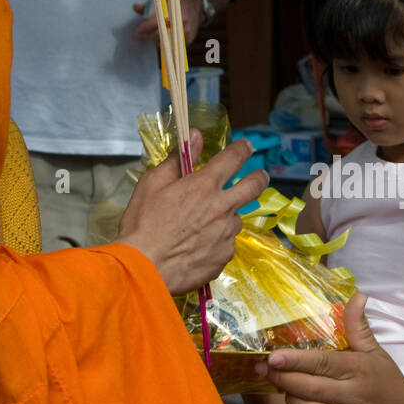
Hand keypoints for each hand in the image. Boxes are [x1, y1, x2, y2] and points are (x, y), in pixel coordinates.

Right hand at [112, 130, 267, 293]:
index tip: (247, 146)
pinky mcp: (224, 256)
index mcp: (204, 185)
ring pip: (236, 219)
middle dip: (259, 177)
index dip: (242, 149)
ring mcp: (226, 234)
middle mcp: (222, 207)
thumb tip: (195, 135)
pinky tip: (199, 247)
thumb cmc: (142, 224)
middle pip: (253, 187)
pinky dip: (218, 242)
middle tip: (260, 176)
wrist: (144, 268)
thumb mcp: (152, 184)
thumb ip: (177, 159)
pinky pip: (227, 244)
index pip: (233, 158)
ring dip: (227, 217)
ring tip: (204, 226)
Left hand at [131, 0, 203, 44]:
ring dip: (156, 40)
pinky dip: (166, 42)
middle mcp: (180, 23)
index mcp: (174, 11)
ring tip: (148, 36)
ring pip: (166, 42)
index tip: (135, 33)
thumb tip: (135, 7)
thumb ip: (149, 5)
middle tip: (138, 37)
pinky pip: (174, 45)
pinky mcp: (189, 40)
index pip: (156, 23)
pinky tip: (161, 38)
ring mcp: (186, 33)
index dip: (144, 29)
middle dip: (147, 37)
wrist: (198, 5)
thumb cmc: (178, 0)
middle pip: (159, 35)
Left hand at [255, 294, 403, 403]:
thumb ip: (359, 327)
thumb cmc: (389, 386)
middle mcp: (352, 396)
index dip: (295, 360)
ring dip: (291, 400)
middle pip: (308, 388)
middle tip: (266, 368)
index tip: (273, 356)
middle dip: (282, 378)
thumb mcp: (377, 354)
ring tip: (288, 388)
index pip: (323, 364)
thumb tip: (357, 296)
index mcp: (360, 370)